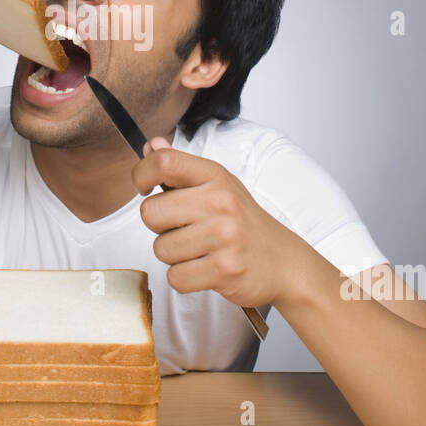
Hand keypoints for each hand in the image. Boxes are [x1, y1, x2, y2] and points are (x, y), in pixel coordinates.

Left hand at [132, 137, 311, 311]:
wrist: (284, 263)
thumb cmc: (244, 224)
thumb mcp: (218, 186)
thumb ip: (181, 168)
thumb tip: (151, 146)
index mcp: (215, 177)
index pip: (164, 162)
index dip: (141, 174)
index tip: (144, 187)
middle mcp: (220, 202)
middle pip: (150, 213)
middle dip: (160, 226)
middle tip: (185, 229)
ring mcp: (224, 236)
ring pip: (160, 249)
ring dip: (174, 255)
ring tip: (201, 250)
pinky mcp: (224, 269)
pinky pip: (175, 277)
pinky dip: (185, 278)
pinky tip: (205, 269)